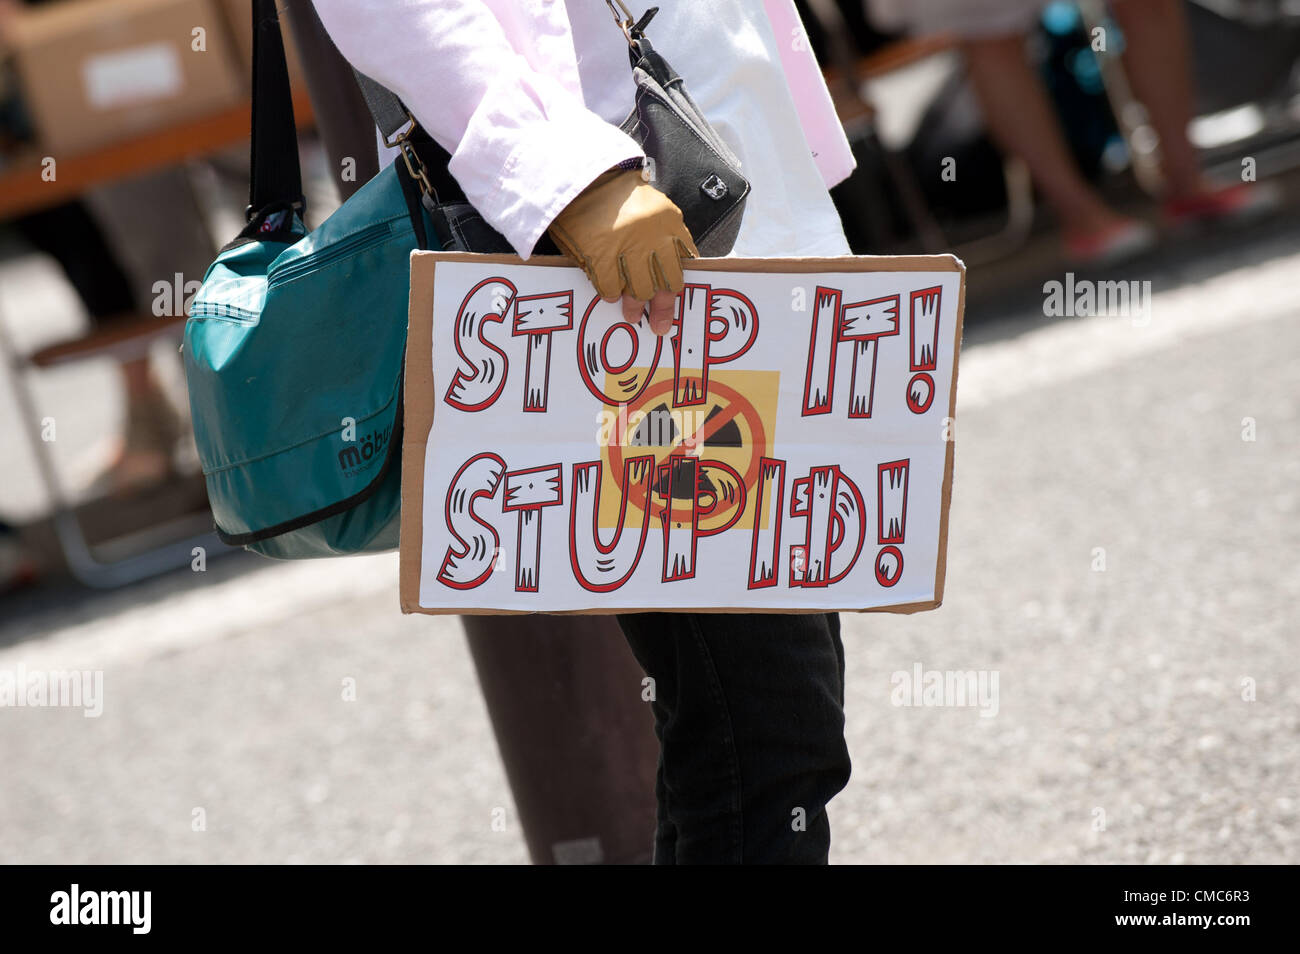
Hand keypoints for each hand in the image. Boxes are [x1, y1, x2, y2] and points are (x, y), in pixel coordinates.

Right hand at [548, 167, 696, 335]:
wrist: (582, 177)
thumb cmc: (614, 196)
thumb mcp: (650, 208)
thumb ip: (662, 236)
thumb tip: (662, 273)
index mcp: (669, 222)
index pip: (684, 262)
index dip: (679, 284)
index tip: (675, 299)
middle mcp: (654, 236)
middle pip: (667, 283)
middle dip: (664, 306)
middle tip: (660, 323)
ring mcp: (628, 247)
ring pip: (642, 290)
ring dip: (636, 305)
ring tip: (632, 314)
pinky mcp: (602, 255)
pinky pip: (612, 287)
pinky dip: (611, 294)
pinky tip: (610, 294)